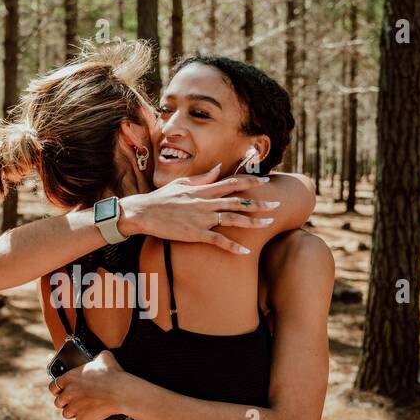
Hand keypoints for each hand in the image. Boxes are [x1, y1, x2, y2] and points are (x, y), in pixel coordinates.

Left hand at [47, 350, 129, 419]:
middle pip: (58, 402)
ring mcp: (75, 407)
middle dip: (65, 402)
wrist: (120, 392)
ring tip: (82, 410)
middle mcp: (69, 393)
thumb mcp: (104, 357)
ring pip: (66, 414)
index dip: (57, 389)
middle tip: (74, 401)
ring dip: (73, 413)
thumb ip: (97, 357)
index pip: (53, 386)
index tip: (61, 391)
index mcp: (70, 378)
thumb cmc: (112, 374)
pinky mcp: (83, 419)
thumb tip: (99, 357)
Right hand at [117, 165, 279, 254]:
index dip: (249, 181)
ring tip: (269, 223)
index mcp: (202, 189)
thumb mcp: (181, 183)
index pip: (230, 182)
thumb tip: (219, 168)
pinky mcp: (195, 234)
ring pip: (232, 218)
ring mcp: (201, 218)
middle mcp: (204, 202)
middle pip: (237, 201)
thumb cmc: (160, 198)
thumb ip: (202, 177)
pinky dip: (232, 246)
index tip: (265, 180)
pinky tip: (246, 251)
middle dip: (259, 202)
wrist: (142, 213)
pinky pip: (218, 240)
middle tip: (276, 204)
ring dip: (253, 221)